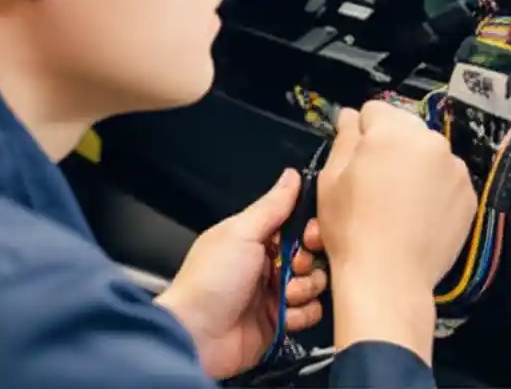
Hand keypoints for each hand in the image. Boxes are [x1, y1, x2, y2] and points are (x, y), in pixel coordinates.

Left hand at [156, 169, 327, 378]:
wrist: (197, 336)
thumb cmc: (212, 279)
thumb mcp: (240, 233)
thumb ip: (272, 206)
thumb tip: (291, 175)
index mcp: (254, 238)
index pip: (295, 225)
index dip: (309, 229)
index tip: (309, 235)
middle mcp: (266, 264)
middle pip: (310, 254)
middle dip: (308, 261)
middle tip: (294, 268)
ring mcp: (274, 295)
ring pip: (313, 284)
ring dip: (305, 289)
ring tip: (285, 296)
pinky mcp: (281, 323)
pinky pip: (310, 313)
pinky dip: (302, 315)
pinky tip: (284, 317)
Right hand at [318, 101, 477, 364]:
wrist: (388, 278)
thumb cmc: (352, 229)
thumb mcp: (331, 179)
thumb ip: (344, 138)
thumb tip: (350, 116)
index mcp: (392, 131)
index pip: (373, 110)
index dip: (359, 133)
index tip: (355, 158)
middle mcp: (430, 142)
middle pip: (404, 127)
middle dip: (389, 145)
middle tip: (375, 181)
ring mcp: (454, 168)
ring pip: (427, 153)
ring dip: (413, 165)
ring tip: (396, 201)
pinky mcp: (469, 194)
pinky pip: (446, 178)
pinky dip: (433, 188)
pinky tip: (416, 213)